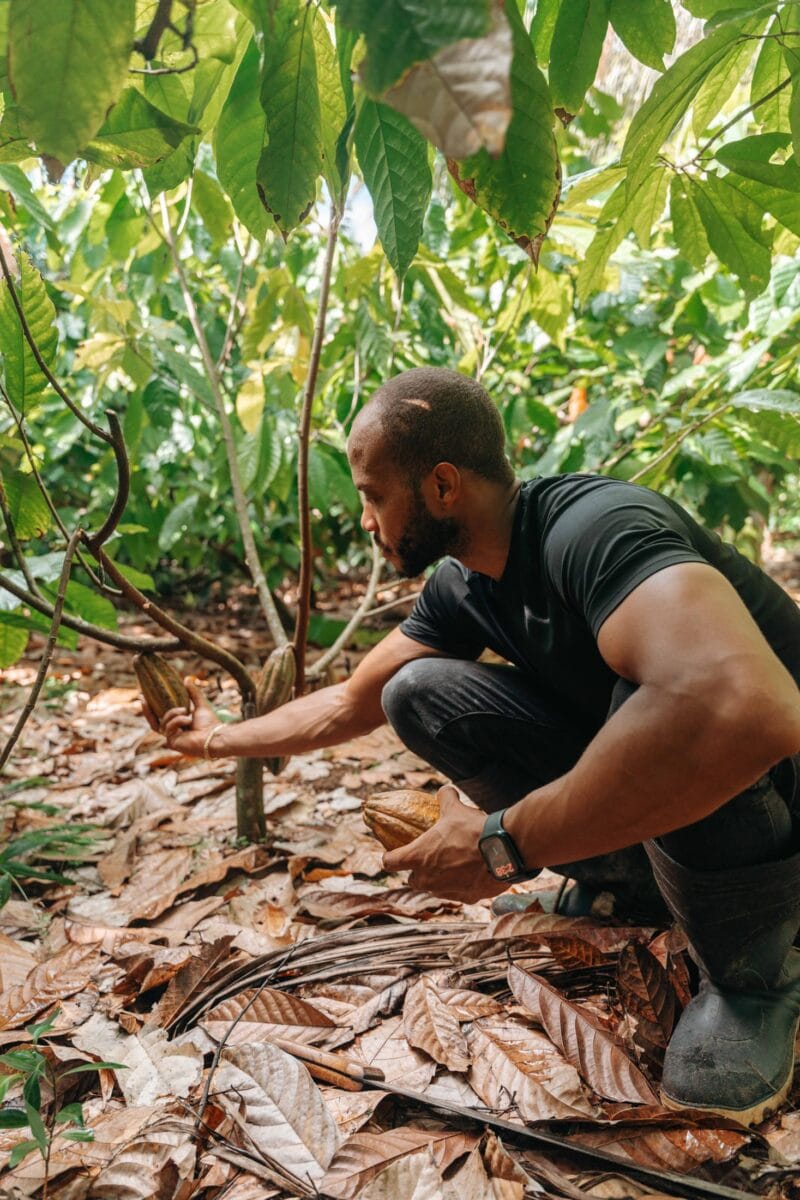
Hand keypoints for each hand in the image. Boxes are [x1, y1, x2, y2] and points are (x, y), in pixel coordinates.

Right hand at [141, 680, 218, 756]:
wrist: (215, 736)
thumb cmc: (209, 723)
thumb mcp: (200, 704)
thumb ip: (193, 693)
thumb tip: (186, 679)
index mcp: (178, 724)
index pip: (161, 716)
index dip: (152, 708)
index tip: (145, 696)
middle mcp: (173, 732)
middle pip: (153, 722)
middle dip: (147, 711)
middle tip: (143, 699)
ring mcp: (171, 738)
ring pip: (163, 722)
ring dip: (173, 713)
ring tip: (185, 710)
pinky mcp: (172, 743)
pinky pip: (168, 728)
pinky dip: (178, 721)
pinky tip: (188, 720)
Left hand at [382, 785, 506, 903]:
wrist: (501, 851)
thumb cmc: (473, 830)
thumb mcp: (456, 809)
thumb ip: (445, 798)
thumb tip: (445, 791)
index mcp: (418, 857)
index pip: (389, 862)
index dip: (390, 857)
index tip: (394, 853)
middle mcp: (428, 879)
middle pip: (412, 881)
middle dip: (416, 872)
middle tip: (427, 859)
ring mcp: (446, 891)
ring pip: (435, 889)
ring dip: (438, 880)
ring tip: (452, 865)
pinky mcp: (466, 899)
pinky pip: (458, 893)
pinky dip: (461, 885)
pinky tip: (472, 873)